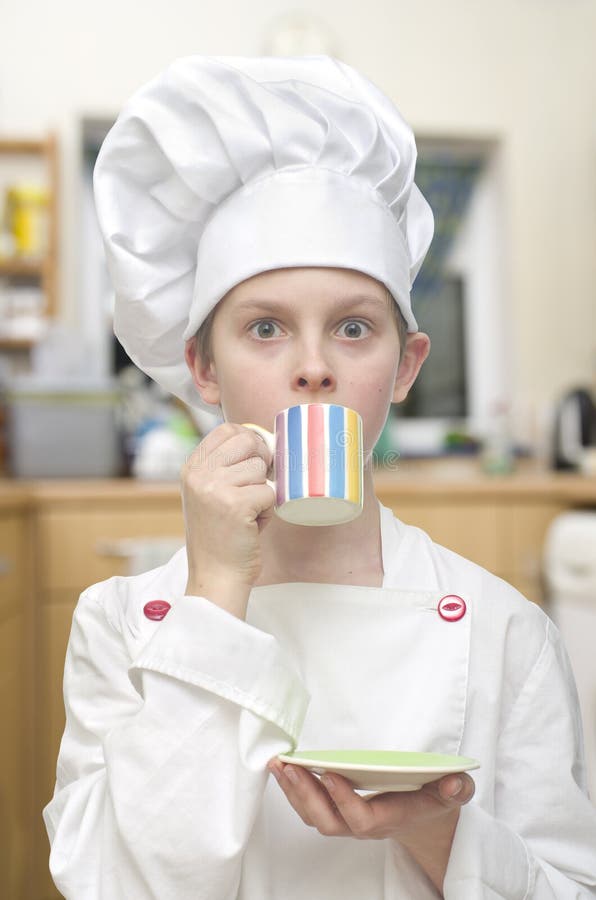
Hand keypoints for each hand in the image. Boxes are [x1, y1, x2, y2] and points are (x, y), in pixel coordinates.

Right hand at [181, 423, 274, 617]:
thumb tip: (261, 438)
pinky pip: (269, 493)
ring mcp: (214, 488)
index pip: (226, 429)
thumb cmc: (221, 535)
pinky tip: (252, 525)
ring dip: (263, 491)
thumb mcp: (209, 492)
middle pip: (247, 440)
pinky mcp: (235, 505)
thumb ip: (225, 465)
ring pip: (261, 468)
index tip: (254, 459)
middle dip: (262, 460)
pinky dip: (268, 510)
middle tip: (258, 484)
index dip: (249, 440)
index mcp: (191, 467)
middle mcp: (198, 474)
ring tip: (249, 512)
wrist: (216, 576)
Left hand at [267, 760, 474, 890]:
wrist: (426, 819)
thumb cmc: (434, 800)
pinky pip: (311, 807)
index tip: (330, 773)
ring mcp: (349, 820)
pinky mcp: (338, 811)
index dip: (344, 800)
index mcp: (391, 817)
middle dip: (306, 796)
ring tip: (278, 764)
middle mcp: (365, 824)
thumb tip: (453, 782)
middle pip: (328, 822)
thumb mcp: (453, 792)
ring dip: (293, 792)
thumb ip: (456, 788)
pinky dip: (295, 789)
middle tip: (289, 767)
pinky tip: (284, 768)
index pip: (362, 819)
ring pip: (314, 816)